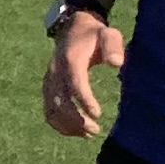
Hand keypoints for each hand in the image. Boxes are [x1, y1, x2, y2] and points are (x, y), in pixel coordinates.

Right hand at [43, 17, 125, 136]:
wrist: (72, 29)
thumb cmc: (95, 35)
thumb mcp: (108, 34)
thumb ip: (113, 46)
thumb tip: (117, 63)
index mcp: (71, 59)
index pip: (75, 82)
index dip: (84, 100)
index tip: (97, 114)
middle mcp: (56, 71)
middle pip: (61, 101)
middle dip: (76, 119)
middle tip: (95, 130)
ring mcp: (49, 81)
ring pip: (52, 109)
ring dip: (68, 125)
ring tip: (89, 134)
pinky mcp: (47, 88)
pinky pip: (49, 110)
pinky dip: (60, 124)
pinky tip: (77, 131)